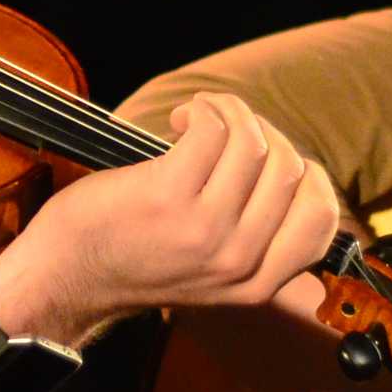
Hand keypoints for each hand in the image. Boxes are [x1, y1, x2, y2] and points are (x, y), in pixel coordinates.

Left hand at [0, 93, 340, 341]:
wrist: (68, 277)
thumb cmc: (137, 260)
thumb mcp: (212, 274)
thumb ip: (255, 240)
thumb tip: (295, 172)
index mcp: (256, 283)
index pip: (323, 219)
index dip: (306, 176)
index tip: (270, 160)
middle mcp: (238, 261)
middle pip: (291, 170)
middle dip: (264, 133)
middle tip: (226, 131)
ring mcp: (205, 229)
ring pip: (255, 144)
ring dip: (231, 113)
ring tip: (200, 117)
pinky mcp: (168, 196)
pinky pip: (214, 130)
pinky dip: (204, 109)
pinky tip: (182, 119)